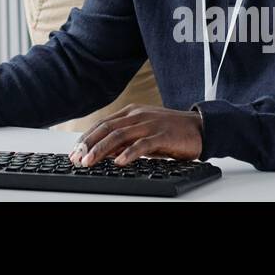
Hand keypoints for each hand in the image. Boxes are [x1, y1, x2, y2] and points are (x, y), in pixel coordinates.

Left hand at [68, 104, 202, 165]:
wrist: (199, 128)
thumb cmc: (170, 132)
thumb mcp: (144, 132)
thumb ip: (126, 139)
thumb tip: (104, 152)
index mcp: (131, 112)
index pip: (103, 124)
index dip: (87, 137)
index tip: (75, 151)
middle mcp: (137, 115)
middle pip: (107, 128)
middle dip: (89, 144)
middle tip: (77, 158)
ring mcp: (149, 124)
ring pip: (119, 135)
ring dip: (102, 149)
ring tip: (90, 161)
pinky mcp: (162, 135)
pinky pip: (142, 145)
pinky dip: (128, 153)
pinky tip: (118, 162)